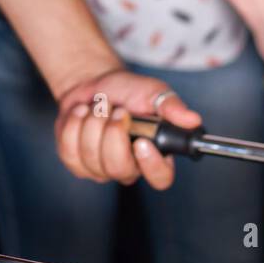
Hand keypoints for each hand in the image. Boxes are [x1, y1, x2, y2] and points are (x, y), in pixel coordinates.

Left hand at [54, 69, 201, 189]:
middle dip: (113, 133)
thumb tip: (193, 120)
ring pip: (93, 158)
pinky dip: (74, 124)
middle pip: (120, 168)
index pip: (160, 178)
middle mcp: (130, 167)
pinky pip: (70, 151)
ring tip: (99, 107)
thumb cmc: (128, 91)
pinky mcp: (77, 164)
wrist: (94, 84)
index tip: (142, 142)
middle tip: (116, 110)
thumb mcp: (153, 92)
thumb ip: (172, 106)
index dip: (151, 165)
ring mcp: (101, 169)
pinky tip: (81, 114)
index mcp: (155, 154)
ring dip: (93, 123)